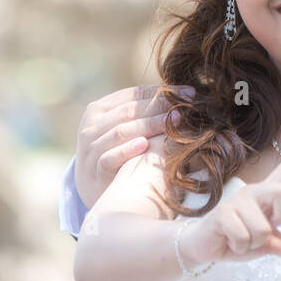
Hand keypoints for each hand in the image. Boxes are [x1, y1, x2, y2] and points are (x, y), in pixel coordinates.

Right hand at [75, 85, 190, 208]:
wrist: (96, 189)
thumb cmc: (118, 152)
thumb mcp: (125, 128)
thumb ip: (144, 112)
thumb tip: (185, 96)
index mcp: (99, 109)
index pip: (135, 94)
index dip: (163, 92)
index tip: (190, 93)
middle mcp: (91, 125)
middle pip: (129, 111)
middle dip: (160, 106)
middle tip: (186, 107)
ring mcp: (90, 148)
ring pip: (121, 131)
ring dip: (150, 125)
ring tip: (175, 122)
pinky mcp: (94, 170)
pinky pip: (109, 157)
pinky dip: (127, 150)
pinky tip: (145, 146)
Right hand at [179, 157, 280, 268]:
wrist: (204, 246)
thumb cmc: (238, 239)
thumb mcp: (269, 244)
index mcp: (268, 193)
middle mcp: (254, 191)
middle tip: (268, 228)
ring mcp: (237, 200)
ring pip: (264, 227)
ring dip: (255, 243)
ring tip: (242, 240)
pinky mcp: (222, 213)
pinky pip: (245, 237)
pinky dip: (241, 247)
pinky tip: (230, 242)